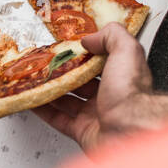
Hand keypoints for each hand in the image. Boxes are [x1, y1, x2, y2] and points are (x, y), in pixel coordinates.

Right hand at [33, 22, 152, 153]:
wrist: (130, 131)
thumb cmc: (132, 94)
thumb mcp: (126, 51)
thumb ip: (111, 35)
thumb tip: (91, 37)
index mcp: (121, 76)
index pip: (99, 61)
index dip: (83, 53)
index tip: (66, 47)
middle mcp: (110, 96)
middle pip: (81, 81)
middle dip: (62, 72)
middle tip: (45, 64)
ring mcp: (96, 115)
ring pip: (68, 101)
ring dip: (50, 90)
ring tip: (35, 80)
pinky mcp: (83, 132)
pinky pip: (59, 119)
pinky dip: (44, 111)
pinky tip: (35, 101)